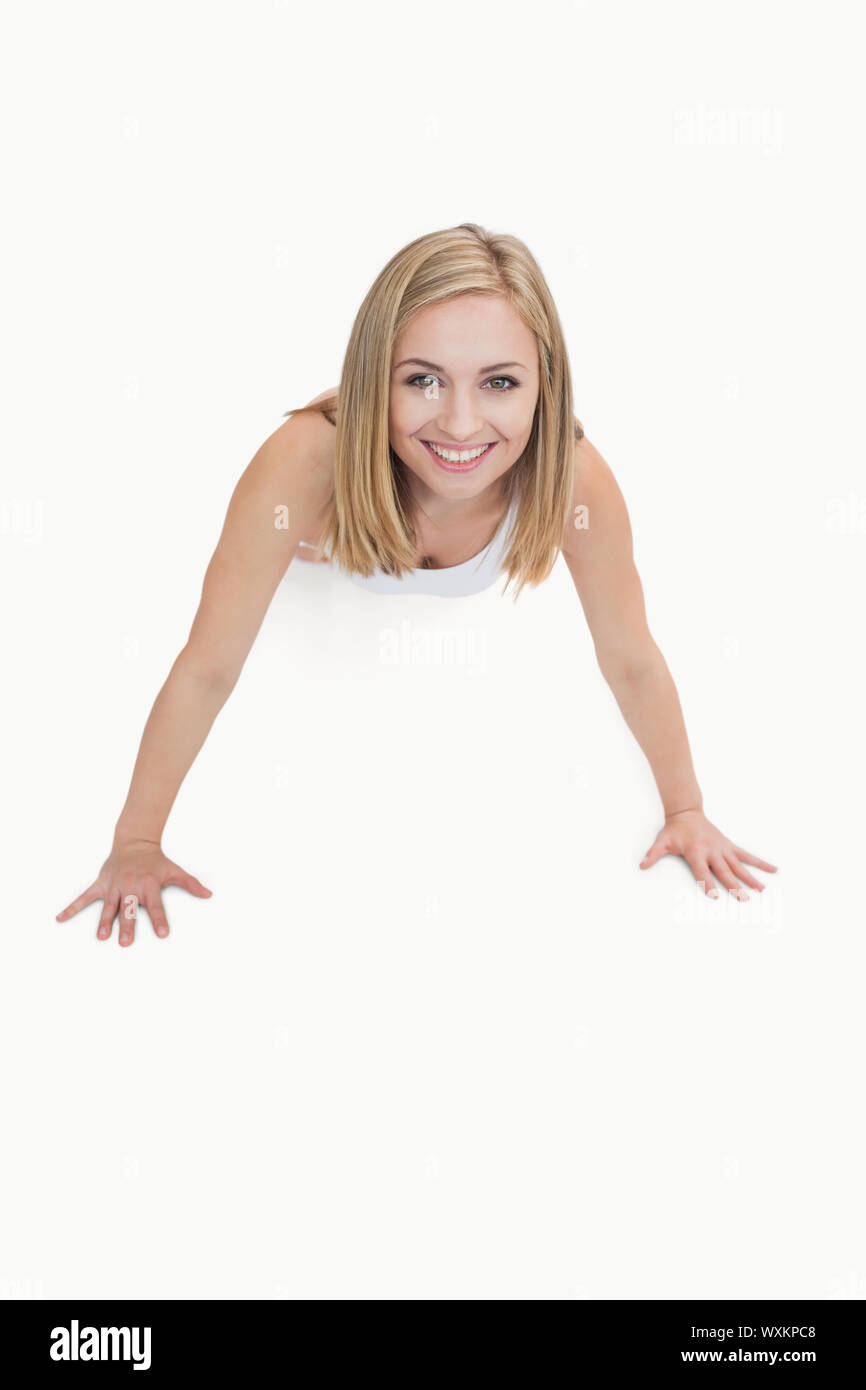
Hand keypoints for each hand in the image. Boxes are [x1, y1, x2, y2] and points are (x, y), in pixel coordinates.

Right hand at [55, 839, 212, 944]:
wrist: (135, 841)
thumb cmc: (156, 860)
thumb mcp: (174, 871)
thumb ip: (190, 884)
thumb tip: (209, 894)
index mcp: (149, 884)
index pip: (155, 905)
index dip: (159, 919)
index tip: (162, 934)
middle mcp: (130, 885)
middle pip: (129, 909)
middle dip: (127, 925)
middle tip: (126, 942)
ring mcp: (114, 885)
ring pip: (108, 906)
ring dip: (104, 921)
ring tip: (102, 937)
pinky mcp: (101, 884)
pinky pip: (84, 897)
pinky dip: (72, 907)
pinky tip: (61, 918)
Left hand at [639, 809, 776, 898]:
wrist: (687, 813)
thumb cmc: (674, 831)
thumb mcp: (662, 842)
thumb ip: (653, 854)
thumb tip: (642, 865)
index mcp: (696, 852)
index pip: (702, 871)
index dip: (708, 884)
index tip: (715, 896)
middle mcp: (712, 851)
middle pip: (724, 871)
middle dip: (734, 886)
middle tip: (743, 899)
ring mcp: (723, 849)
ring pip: (739, 866)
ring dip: (751, 878)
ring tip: (762, 890)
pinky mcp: (730, 846)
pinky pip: (747, 855)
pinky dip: (760, 863)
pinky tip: (772, 870)